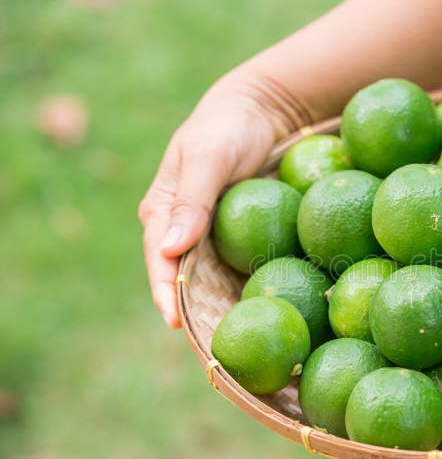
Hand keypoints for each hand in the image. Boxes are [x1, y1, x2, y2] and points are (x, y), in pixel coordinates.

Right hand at [139, 73, 279, 327]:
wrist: (261, 111)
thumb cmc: (228, 127)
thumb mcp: (208, 157)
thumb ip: (191, 199)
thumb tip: (168, 248)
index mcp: (162, 212)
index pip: (158, 260)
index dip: (164, 292)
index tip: (175, 321)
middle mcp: (183, 230)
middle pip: (182, 279)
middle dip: (193, 312)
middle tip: (211, 347)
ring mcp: (211, 236)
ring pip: (210, 279)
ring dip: (221, 307)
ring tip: (237, 341)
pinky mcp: (238, 236)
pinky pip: (239, 266)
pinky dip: (246, 287)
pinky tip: (266, 309)